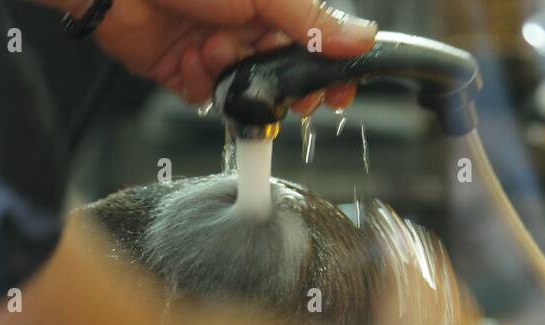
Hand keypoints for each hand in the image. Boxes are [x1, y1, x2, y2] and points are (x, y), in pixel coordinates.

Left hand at [59, 0, 375, 112]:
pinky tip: (189, 58)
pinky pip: (206, 95)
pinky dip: (200, 83)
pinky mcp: (182, 68)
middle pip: (280, 72)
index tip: (337, 92)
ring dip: (232, 76)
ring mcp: (214, 46)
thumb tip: (362, 37)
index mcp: (273, 3)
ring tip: (213, 46)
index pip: (314, 42)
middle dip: (279, 83)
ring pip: (243, 88)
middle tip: (279, 86)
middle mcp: (245, 23)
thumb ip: (313, 21)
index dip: (327, 71)